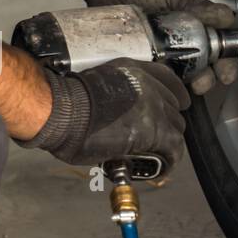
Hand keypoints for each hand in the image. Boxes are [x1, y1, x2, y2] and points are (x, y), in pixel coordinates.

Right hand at [20, 59, 189, 169]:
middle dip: (166, 123)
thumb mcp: (96, 85)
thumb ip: (116, 95)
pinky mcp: (155, 131)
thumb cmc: (65, 105)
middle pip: (172, 107)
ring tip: (153, 155)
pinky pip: (173, 148)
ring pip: (175, 128)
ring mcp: (154, 107)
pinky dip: (169, 160)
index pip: (167, 78)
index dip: (174, 95)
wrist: (62, 113)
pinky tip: (160, 167)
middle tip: (153, 139)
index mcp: (132, 70)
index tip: (176, 104)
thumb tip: (119, 116)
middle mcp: (148, 84)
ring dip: (166, 142)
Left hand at [71, 0, 237, 94]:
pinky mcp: (138, 60)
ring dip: (185, 84)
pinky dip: (157, 80)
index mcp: (196, 30)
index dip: (226, 65)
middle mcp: (180, 46)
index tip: (225, 72)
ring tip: (187, 83)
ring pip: (178, 78)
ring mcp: (159, 56)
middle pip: (202, 72)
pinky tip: (161, 77)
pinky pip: (150, 75)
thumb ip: (200, 6)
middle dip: (207, 80)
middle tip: (204, 80)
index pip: (218, 52)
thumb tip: (226, 18)